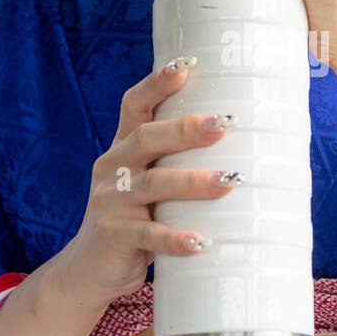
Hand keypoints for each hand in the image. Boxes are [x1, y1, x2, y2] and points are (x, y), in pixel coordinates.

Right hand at [59, 61, 242, 305]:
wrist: (90, 269)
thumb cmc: (136, 219)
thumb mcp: (148, 183)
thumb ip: (176, 163)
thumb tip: (246, 144)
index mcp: (122, 149)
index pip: (134, 106)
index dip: (156, 84)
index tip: (186, 66)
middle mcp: (112, 168)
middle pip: (146, 139)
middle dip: (186, 129)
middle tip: (225, 123)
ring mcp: (110, 202)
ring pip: (152, 185)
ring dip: (193, 182)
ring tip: (230, 180)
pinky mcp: (114, 237)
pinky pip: (148, 236)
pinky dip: (175, 238)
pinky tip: (201, 241)